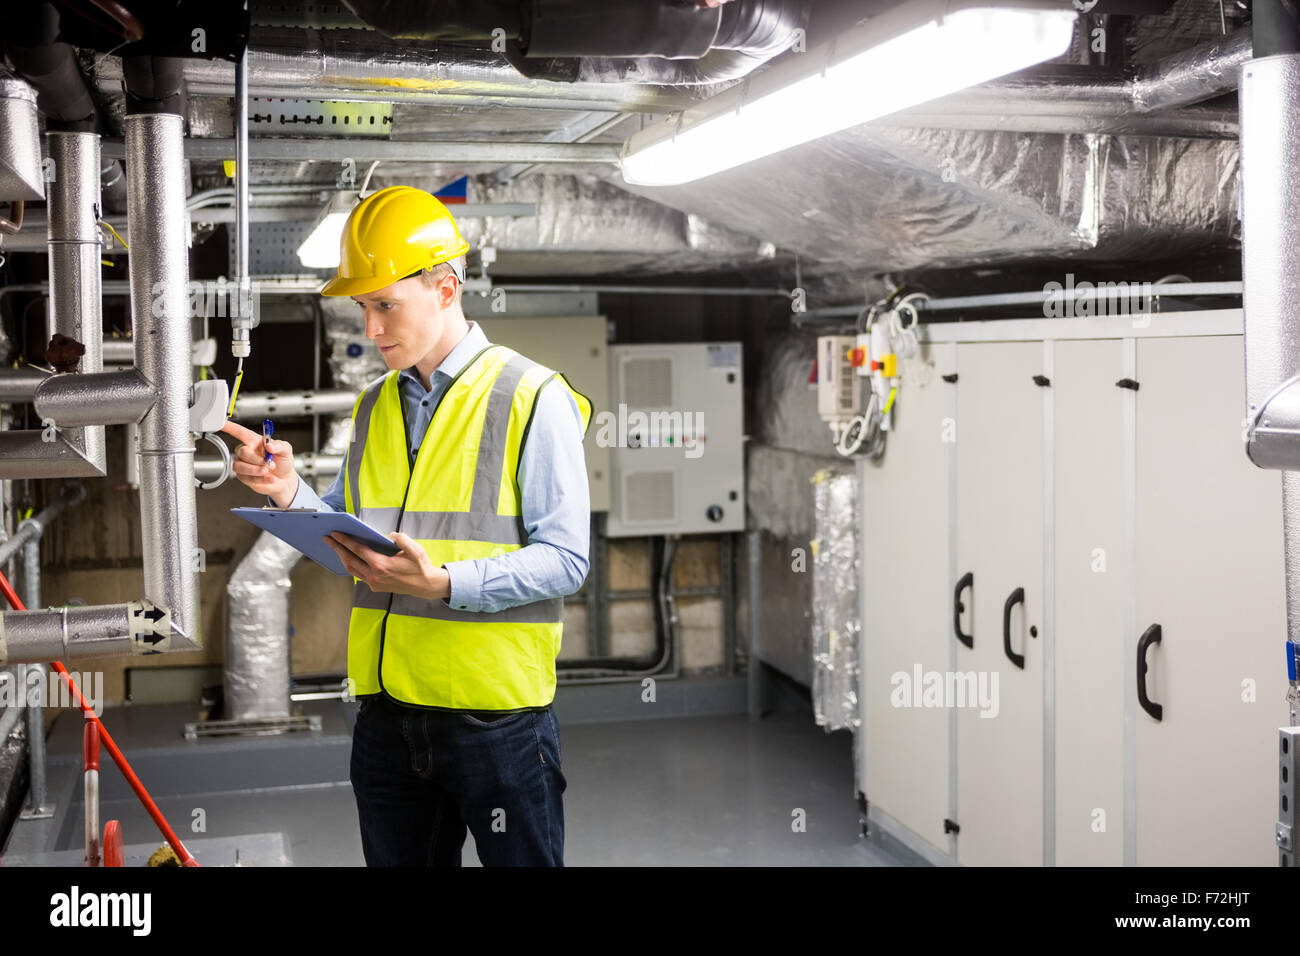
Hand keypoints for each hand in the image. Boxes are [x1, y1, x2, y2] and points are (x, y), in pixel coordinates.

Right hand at [220, 419, 297, 504]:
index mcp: (255, 441)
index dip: (230, 427)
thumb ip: (279, 446)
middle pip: (242, 452)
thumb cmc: (283, 462)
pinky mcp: (243, 476)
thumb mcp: (286, 450)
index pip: (240, 432)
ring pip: (240, 466)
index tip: (222, 423)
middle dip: (257, 460)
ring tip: (268, 471)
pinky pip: (246, 477)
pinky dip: (260, 479)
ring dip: (256, 470)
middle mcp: (247, 451)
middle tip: (270, 463)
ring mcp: (243, 464)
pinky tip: (269, 478)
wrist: (284, 479)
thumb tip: (269, 445)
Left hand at [325, 530, 451, 600]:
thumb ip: (402, 539)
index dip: (345, 541)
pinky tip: (349, 559)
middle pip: (349, 560)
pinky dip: (351, 566)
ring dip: (342, 558)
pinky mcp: (375, 587)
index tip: (335, 533)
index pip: (358, 550)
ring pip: (352, 569)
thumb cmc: (420, 567)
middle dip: (337, 548)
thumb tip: (390, 535)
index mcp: (381, 565)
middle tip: (327, 539)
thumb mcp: (415, 550)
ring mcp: (373, 583)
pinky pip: (359, 575)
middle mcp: (374, 575)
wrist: (425, 586)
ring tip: (335, 547)